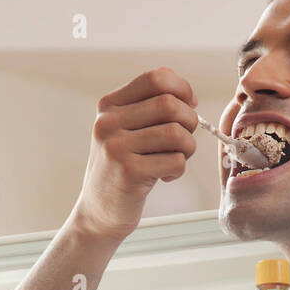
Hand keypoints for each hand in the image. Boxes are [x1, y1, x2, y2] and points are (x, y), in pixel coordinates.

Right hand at [69, 67, 198, 241]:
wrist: (99, 211)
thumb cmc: (123, 168)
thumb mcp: (127, 131)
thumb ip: (151, 108)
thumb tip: (189, 97)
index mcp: (109, 105)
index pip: (156, 78)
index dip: (182, 89)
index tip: (189, 106)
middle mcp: (108, 122)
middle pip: (170, 104)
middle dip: (190, 122)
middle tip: (183, 140)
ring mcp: (116, 147)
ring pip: (176, 133)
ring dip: (188, 148)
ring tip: (176, 159)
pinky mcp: (128, 172)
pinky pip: (175, 161)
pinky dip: (179, 169)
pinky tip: (164, 176)